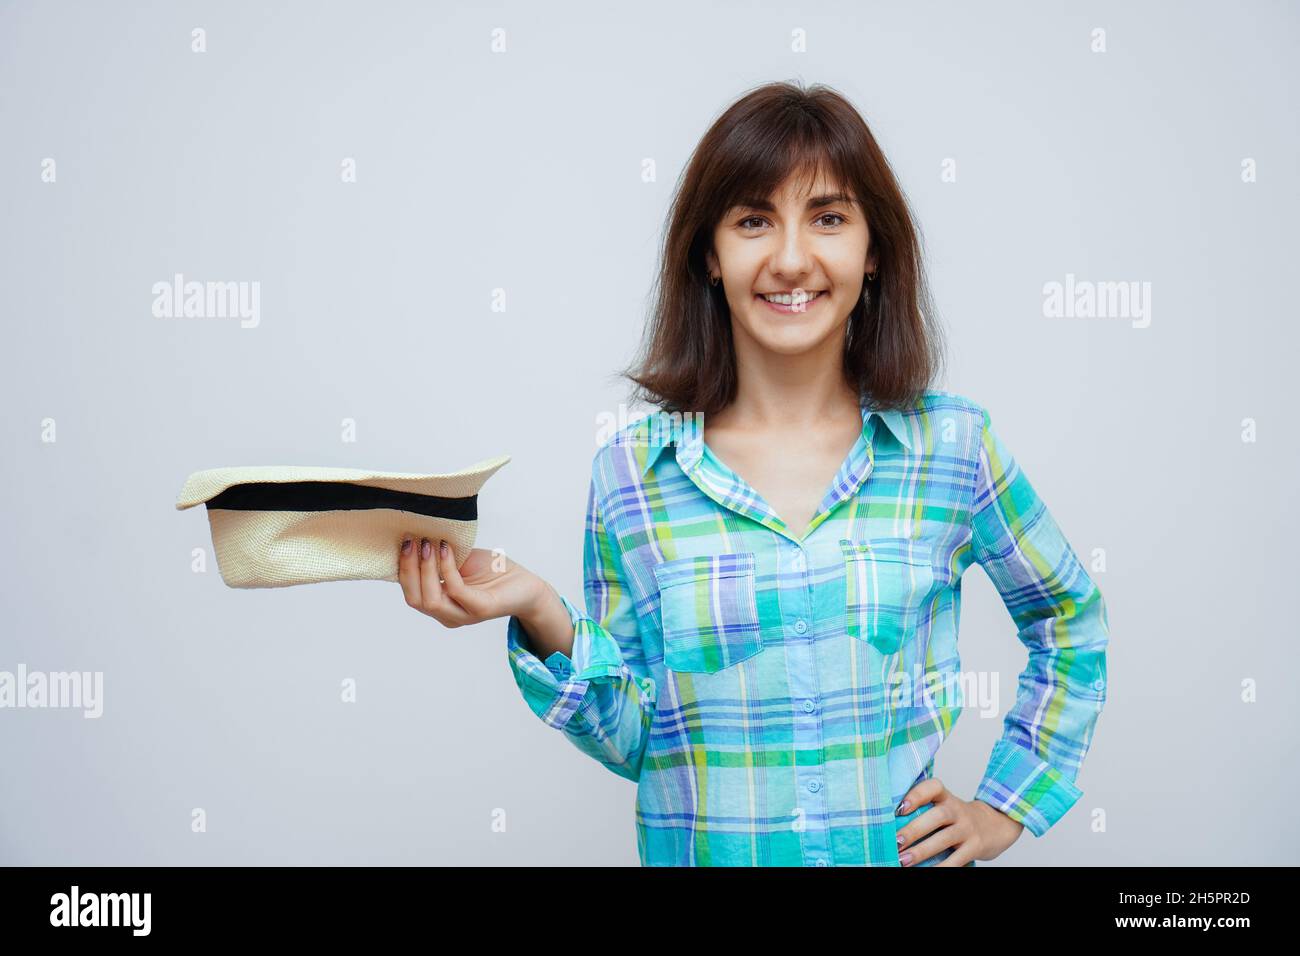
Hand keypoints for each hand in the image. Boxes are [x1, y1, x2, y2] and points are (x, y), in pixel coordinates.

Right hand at [396, 537, 543, 628]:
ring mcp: (463, 615)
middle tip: (411, 540)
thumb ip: (438, 557)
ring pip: (430, 600)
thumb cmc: (492, 572)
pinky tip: (446, 549)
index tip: (402, 542)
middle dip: (408, 568)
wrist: (526, 585)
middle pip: (414, 599)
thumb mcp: (459, 561)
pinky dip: (447, 568)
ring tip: (427, 543)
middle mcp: (448, 614)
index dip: (401, 569)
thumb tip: (415, 536)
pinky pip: (456, 590)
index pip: (410, 593)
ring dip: (425, 569)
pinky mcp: (481, 609)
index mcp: (440, 603)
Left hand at [895, 777, 1023, 866]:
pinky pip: (957, 858)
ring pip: (945, 838)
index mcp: (946, 797)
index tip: (899, 808)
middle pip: (937, 816)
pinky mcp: (975, 846)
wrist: (996, 825)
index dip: (917, 794)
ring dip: (922, 851)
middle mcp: (957, 810)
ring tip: (903, 861)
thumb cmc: (958, 818)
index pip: (933, 787)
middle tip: (895, 842)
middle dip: (914, 830)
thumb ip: (924, 810)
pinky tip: (926, 872)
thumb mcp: (945, 807)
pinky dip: (941, 867)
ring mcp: (968, 828)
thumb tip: (888, 825)